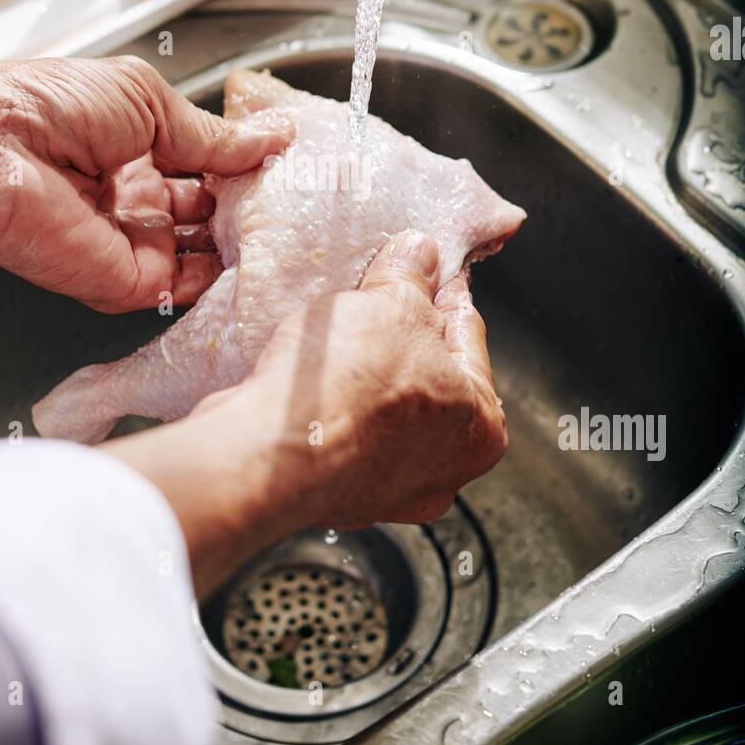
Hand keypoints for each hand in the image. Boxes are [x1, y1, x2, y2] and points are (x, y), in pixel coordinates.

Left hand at [0, 56, 290, 311]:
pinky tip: (254, 254)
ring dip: (241, 242)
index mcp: (132, 146)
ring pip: (203, 254)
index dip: (243, 163)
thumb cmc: (46, 108)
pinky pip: (184, 288)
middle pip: (207, 211)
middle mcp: (132, 196)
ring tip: (285, 224)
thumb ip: (212, 134)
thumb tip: (270, 137)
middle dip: (249, 206)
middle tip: (293, 196)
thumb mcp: (147, 99)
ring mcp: (131, 241)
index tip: (285, 162)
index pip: (201, 163)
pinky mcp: (126, 282)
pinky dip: (221, 278)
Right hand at [112, 231, 506, 595]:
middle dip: (400, 330)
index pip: (468, 332)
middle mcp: (442, 469)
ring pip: (381, 404)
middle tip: (377, 291)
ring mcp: (385, 488)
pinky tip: (314, 371)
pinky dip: (332, 400)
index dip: (441, 287)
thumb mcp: (392, 305)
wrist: (265, 454)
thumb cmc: (346, 393)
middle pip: (426, 372)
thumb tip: (420, 254)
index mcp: (480, 427)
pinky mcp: (332, 490)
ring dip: (363, 366)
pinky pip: (341, 428)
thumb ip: (412, 277)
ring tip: (339, 327)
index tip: (427, 265)